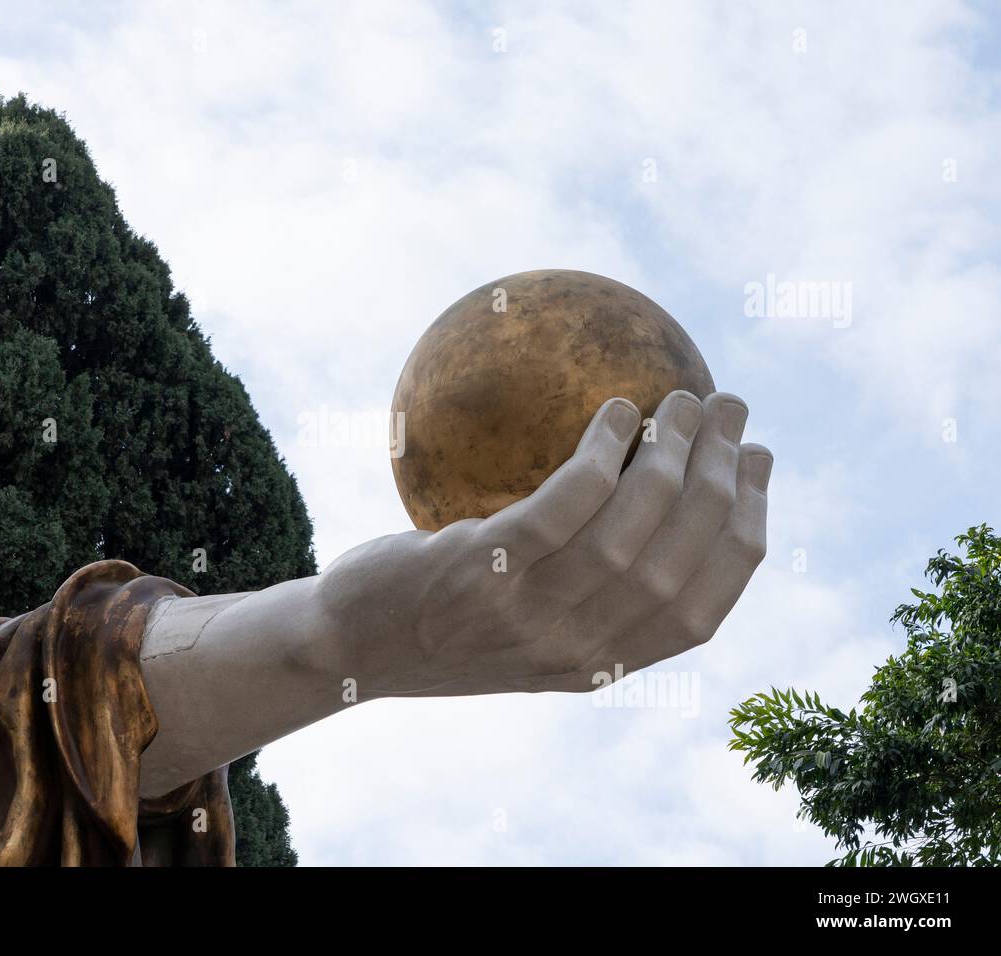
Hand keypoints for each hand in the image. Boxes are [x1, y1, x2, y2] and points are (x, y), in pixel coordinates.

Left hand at [316, 391, 771, 695]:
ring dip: (669, 457)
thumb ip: (585, 584)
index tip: (759, 467)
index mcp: (598, 665)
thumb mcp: (521, 620)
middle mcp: (574, 650)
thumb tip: (643, 491)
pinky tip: (614, 410)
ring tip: (679, 400)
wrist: (346, 646)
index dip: (743, 534)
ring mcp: (528, 615)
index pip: (701, 610)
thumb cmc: (433, 619)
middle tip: (728, 408)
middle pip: (677, 562)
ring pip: (629, 530)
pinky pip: (563, 505)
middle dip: (719, 480)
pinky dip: (600, 453)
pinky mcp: (482, 573)